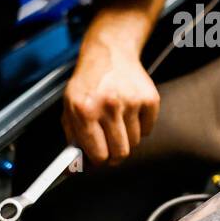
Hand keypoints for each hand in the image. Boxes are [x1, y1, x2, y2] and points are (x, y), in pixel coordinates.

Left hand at [62, 41, 158, 164]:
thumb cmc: (88, 82)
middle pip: (121, 153)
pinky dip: (139, 126)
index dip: (99, 161)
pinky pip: (147, 129)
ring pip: (135, 142)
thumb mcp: (70, 106)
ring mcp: (132, 102)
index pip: (99, 154)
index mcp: (86, 110)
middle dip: (115, 156)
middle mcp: (110, 106)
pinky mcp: (150, 99)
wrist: (109, 53)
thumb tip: (74, 167)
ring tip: (117, 122)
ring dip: (126, 138)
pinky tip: (129, 112)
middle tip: (110, 148)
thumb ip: (73, 137)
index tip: (99, 160)